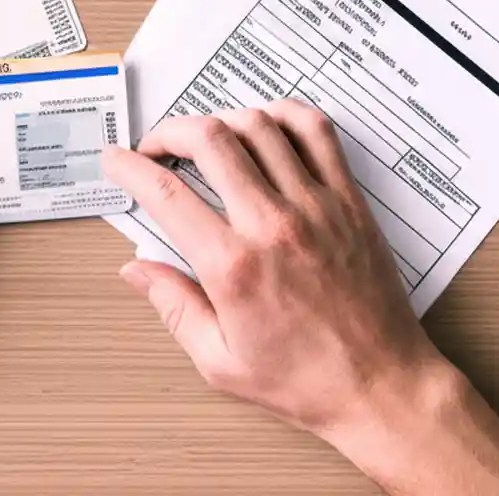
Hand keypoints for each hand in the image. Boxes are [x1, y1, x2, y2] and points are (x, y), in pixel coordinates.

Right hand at [104, 100, 498, 494]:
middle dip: (170, 132)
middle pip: (209, 139)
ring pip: (259, 125)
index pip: (166, 193)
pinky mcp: (348, 201)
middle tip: (159, 148)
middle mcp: (272, 225)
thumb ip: (173, 306)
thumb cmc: (307, 380)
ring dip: (221, 121)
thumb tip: (135, 270)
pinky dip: (285, 114)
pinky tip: (266, 127)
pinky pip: (316, 132)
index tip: (118, 160)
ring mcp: (315, 206)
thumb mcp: (219, 361)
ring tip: (207, 141)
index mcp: (233, 267)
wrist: (380, 384)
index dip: (130, 166)